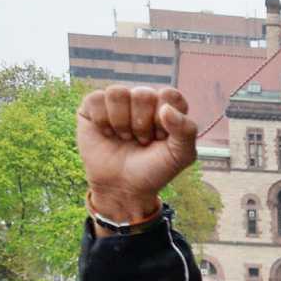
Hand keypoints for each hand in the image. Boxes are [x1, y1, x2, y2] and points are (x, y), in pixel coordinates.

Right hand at [75, 85, 196, 223]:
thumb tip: (166, 108)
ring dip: (122, 122)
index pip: (169, 95)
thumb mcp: (181, 156)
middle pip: (143, 94)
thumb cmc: (154, 170)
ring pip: (117, 92)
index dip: (165, 118)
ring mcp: (118, 102)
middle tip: (142, 141)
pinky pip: (97, 98)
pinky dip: (103, 121)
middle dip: (143, 124)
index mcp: (167, 108)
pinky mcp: (94, 106)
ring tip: (125, 138)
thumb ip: (186, 130)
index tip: (163, 138)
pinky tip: (108, 134)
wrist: (123, 187)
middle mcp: (143, 101)